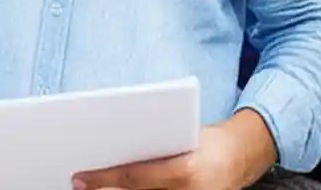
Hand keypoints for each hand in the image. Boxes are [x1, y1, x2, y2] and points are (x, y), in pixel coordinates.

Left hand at [72, 110, 277, 189]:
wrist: (242, 158)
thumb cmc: (208, 142)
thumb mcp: (182, 136)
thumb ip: (152, 148)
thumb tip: (110, 148)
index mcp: (183, 173)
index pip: (134, 178)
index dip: (103, 179)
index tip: (79, 178)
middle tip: (79, 184)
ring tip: (93, 187)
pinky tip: (114, 188)